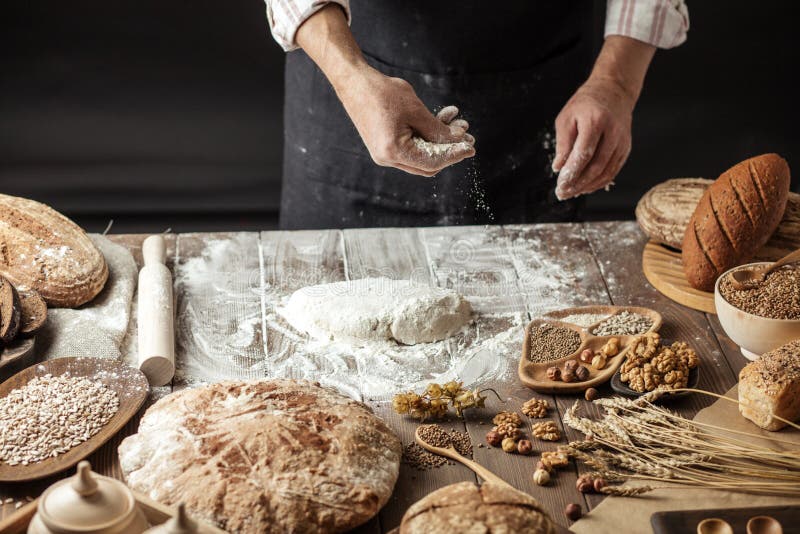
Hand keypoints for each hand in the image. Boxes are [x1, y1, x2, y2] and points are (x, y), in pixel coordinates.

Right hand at [338, 67, 474, 176]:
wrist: (354, 82)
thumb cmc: (382, 93)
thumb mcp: (416, 110)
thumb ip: (438, 130)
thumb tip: (458, 141)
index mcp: (393, 151)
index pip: (432, 162)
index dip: (454, 155)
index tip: (470, 147)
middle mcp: (387, 158)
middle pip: (427, 164)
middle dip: (448, 149)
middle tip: (467, 135)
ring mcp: (385, 154)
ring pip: (421, 155)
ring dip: (439, 140)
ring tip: (455, 120)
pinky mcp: (385, 146)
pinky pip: (411, 147)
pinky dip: (426, 136)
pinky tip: (440, 118)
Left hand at [552, 77, 634, 199]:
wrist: (613, 91)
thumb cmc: (586, 104)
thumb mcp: (567, 118)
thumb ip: (563, 143)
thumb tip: (558, 167)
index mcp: (596, 121)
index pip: (584, 153)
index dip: (571, 172)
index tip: (560, 185)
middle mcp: (613, 132)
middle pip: (596, 166)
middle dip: (578, 184)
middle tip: (563, 193)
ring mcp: (622, 141)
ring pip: (606, 171)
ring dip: (588, 186)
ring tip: (572, 192)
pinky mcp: (626, 148)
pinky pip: (613, 170)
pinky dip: (599, 182)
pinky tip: (585, 187)